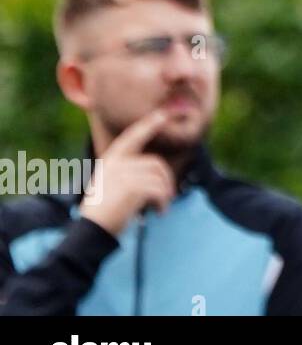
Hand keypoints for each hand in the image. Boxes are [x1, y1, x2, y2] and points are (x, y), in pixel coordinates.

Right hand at [81, 112, 177, 236]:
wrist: (92, 230)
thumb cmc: (104, 211)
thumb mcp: (112, 184)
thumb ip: (129, 173)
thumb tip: (158, 172)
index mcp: (111, 160)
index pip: (133, 137)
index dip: (149, 125)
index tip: (164, 114)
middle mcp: (116, 163)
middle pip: (156, 164)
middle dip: (166, 181)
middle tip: (167, 198)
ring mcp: (123, 174)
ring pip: (160, 178)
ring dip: (165, 195)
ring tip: (160, 208)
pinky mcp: (132, 187)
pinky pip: (159, 190)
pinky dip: (163, 203)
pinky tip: (158, 212)